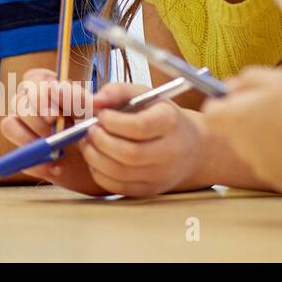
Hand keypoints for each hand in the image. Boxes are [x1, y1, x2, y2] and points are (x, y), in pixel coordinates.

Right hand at [0, 67, 107, 194]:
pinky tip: (57, 168)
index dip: (41, 97)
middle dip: (36, 119)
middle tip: (56, 131)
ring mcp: (23, 128)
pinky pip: (18, 156)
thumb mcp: (95, 111)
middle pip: (17, 102)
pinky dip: (37, 164)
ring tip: (56, 150)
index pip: (32, 80)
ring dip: (30, 139)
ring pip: (9, 125)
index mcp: (46, 84)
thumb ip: (80, 98)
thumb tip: (59, 89)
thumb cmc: (97, 125)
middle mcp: (29, 103)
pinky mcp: (25, 152)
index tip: (56, 115)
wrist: (104, 157)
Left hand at [79, 83, 204, 195]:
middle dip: (100, 140)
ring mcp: (161, 175)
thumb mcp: (145, 95)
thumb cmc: (161, 117)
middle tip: (89, 129)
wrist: (192, 148)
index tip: (100, 115)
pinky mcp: (149, 190)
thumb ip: (118, 92)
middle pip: (130, 154)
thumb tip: (94, 101)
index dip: (113, 121)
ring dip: (94, 157)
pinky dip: (99, 173)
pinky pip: (117, 187)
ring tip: (89, 142)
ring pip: (120, 173)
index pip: (140, 127)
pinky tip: (96, 158)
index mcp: (170, 123)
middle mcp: (169, 152)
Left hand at [202, 67, 281, 193]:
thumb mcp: (277, 79)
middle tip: (279, 109)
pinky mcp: (281, 181)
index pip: (210, 115)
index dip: (221, 105)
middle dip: (251, 120)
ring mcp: (261, 166)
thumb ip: (247, 80)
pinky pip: (278, 164)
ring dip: (270, 138)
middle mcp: (242, 146)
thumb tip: (230, 86)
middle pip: (236, 131)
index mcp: (235, 119)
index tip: (237, 98)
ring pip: (258, 148)